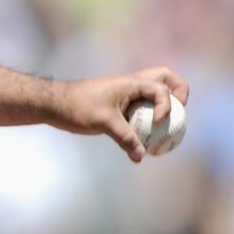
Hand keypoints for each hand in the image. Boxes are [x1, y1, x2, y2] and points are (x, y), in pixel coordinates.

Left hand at [53, 66, 189, 162]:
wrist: (54, 104)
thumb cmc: (77, 107)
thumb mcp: (102, 122)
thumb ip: (124, 138)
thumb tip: (140, 156)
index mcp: (130, 82)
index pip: (162, 88)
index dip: (167, 105)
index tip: (158, 123)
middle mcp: (131, 84)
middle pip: (165, 77)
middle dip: (178, 91)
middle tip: (179, 112)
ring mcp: (126, 93)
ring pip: (154, 93)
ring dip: (164, 107)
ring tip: (166, 130)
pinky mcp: (120, 105)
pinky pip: (142, 109)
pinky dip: (149, 121)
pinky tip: (145, 144)